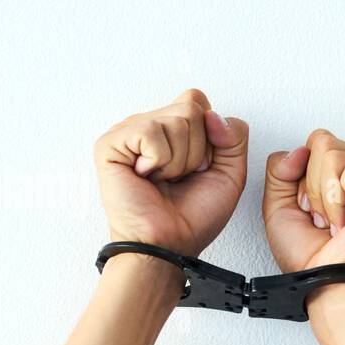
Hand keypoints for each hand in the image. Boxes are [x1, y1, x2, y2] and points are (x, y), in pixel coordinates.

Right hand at [93, 89, 248, 258]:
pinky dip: (159, 161)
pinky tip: (145, 177)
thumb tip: (211, 114)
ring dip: (178, 160)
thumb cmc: (191, 216)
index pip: (197, 100)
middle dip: (196, 149)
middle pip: (190, 105)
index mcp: (170, 128)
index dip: (208, 136)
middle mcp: (147, 125)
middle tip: (178, 177)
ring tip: (162, 180)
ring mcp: (126, 133)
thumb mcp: (231, 172)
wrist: (169, 244)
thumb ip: (235, 136)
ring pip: (175, 120)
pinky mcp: (109, 145)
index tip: (198, 168)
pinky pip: (151, 132)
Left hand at [261, 129, 344, 271]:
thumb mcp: (278, 206)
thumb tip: (300, 149)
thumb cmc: (310, 256)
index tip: (309, 213)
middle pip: (322, 143)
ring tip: (339, 221)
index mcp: (337, 177)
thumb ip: (279, 171)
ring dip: (328, 194)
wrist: (330, 281)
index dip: (302, 179)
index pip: (312, 146)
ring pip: (336, 152)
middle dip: (313, 186)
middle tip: (325, 220)